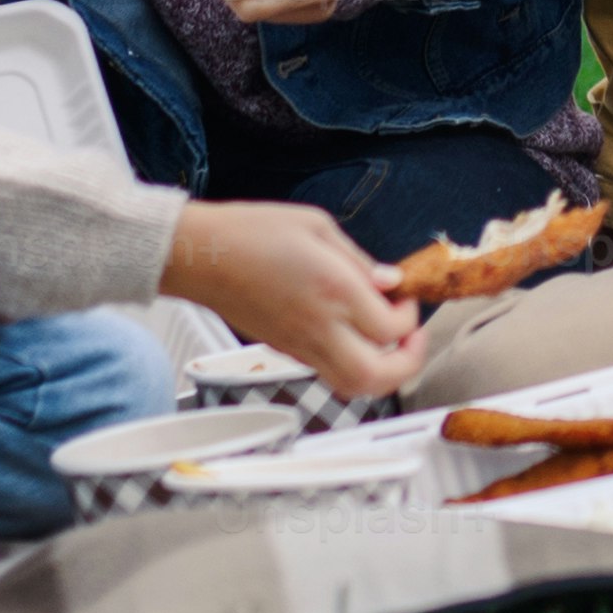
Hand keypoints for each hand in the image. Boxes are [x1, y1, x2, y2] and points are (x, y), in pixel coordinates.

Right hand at [158, 200, 419, 397]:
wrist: (200, 257)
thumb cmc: (250, 233)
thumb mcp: (316, 226)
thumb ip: (358, 259)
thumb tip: (387, 281)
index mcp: (334, 291)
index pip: (391, 328)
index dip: (409, 316)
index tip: (405, 296)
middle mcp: (319, 327)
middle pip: (375, 376)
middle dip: (406, 363)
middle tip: (411, 338)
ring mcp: (299, 345)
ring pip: (350, 385)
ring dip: (379, 372)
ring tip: (386, 343)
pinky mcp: (283, 351)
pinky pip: (326, 372)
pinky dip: (349, 362)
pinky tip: (349, 332)